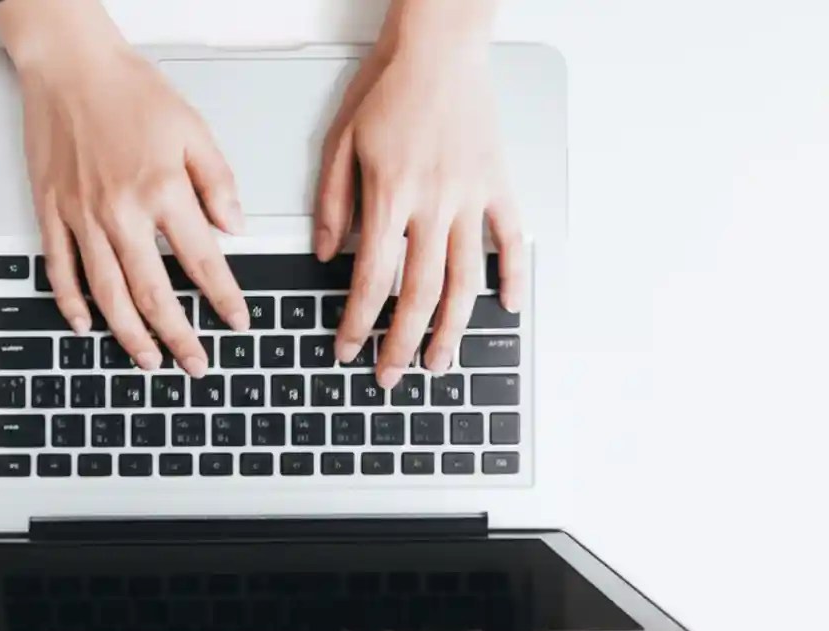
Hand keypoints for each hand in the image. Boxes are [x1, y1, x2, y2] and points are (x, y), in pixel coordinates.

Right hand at [0, 0, 248, 376]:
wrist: (70, 66)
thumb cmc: (130, 91)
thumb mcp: (194, 129)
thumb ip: (218, 183)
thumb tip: (235, 227)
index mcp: (162, 190)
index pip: (202, 261)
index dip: (223, 299)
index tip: (236, 323)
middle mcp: (120, 211)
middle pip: (154, 292)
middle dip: (179, 336)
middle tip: (195, 364)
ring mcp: (81, 216)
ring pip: (107, 293)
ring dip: (130, 334)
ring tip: (149, 359)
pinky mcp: (51, 211)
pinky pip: (60, 269)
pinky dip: (71, 302)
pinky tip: (84, 324)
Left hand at [314, 0, 523, 388]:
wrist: (440, 48)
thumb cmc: (388, 89)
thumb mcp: (340, 143)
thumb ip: (332, 203)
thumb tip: (323, 254)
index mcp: (391, 196)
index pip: (372, 279)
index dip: (358, 323)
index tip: (348, 349)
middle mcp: (435, 204)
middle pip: (420, 294)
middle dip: (401, 343)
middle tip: (391, 376)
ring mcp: (473, 199)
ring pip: (466, 281)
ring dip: (453, 330)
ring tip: (440, 362)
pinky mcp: (499, 186)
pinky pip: (510, 241)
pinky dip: (514, 277)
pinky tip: (508, 308)